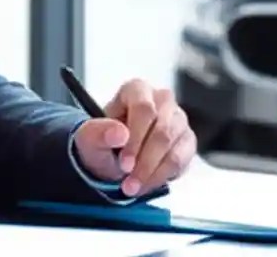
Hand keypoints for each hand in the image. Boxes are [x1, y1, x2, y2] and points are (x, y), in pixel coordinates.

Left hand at [72, 79, 195, 197]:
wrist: (113, 155)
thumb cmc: (103, 140)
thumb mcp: (89, 137)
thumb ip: (98, 132)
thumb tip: (119, 133)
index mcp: (137, 90)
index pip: (144, 110)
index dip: (136, 139)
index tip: (124, 164)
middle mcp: (162, 100)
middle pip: (162, 132)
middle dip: (143, 163)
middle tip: (128, 184)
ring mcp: (178, 120)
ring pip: (173, 149)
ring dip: (152, 174)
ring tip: (133, 187)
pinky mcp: (187, 141)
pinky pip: (181, 162)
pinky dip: (162, 177)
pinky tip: (146, 183)